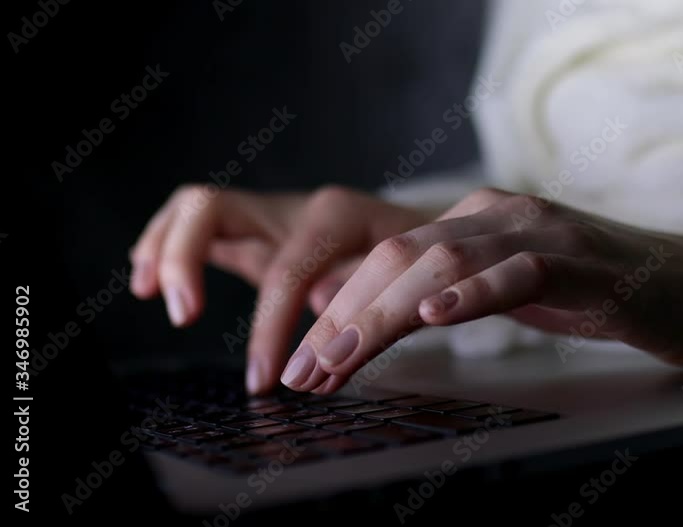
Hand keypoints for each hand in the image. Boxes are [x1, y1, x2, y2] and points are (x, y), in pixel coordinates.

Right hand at [129, 185, 430, 393]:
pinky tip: (148, 280)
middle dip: (183, 256)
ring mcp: (272, 215)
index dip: (270, 326)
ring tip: (145, 291)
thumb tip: (325, 345)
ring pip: (196, 207)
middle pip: (213, 206)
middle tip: (182, 316)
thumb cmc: (420, 263)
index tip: (265, 379)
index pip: (287, 269)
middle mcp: (297, 207)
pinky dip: (167, 246)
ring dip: (163, 245)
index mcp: (337, 216)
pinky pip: (199, 226)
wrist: (428, 234)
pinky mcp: (258, 232)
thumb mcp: (412, 284)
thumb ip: (371, 309)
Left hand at [283, 188, 682, 393]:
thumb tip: (378, 319)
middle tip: (303, 374)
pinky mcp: (580, 261)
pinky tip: (436, 316)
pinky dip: (473, 292)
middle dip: (342, 319)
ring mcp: (540, 232)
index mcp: (477, 220)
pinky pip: (516, 271)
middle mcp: (499, 214)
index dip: (338, 311)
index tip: (304, 364)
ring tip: (339, 360)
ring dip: (382, 315)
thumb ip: (451, 292)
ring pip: (442, 263)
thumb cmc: (600, 294)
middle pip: (399, 259)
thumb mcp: (511, 290)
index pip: (387, 259)